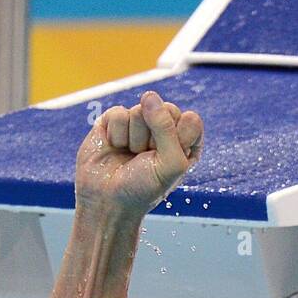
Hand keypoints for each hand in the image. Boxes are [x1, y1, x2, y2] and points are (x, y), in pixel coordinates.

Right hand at [75, 90, 203, 221]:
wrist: (107, 201)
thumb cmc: (143, 189)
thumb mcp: (168, 165)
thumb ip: (167, 129)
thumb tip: (149, 96)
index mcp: (185, 144)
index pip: (191, 120)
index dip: (177, 140)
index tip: (167, 161)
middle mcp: (163, 131)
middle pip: (166, 109)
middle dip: (154, 136)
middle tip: (146, 158)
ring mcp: (139, 124)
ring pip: (140, 110)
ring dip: (134, 138)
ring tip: (129, 156)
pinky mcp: (115, 121)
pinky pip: (118, 113)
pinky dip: (116, 134)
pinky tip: (114, 148)